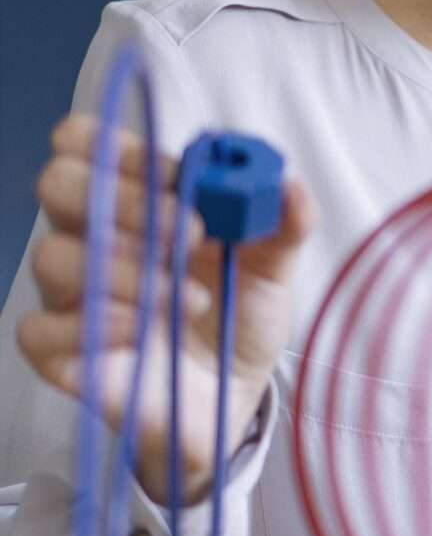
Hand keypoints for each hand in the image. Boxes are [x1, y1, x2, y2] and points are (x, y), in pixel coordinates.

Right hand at [20, 114, 315, 505]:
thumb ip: (284, 225)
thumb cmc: (238, 313)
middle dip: (128, 201)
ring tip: (192, 299)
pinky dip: (95, 327)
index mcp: (137, 200)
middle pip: (58, 184)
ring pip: (51, 255)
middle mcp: (92, 237)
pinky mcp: (60, 352)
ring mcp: (71, 293)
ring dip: (128, 272)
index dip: (121, 147)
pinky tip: (140, 334)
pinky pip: (37, 330)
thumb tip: (290, 186)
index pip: (88, 144)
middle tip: (191, 234)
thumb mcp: (272, 267)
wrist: (233, 392)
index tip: (175, 174)